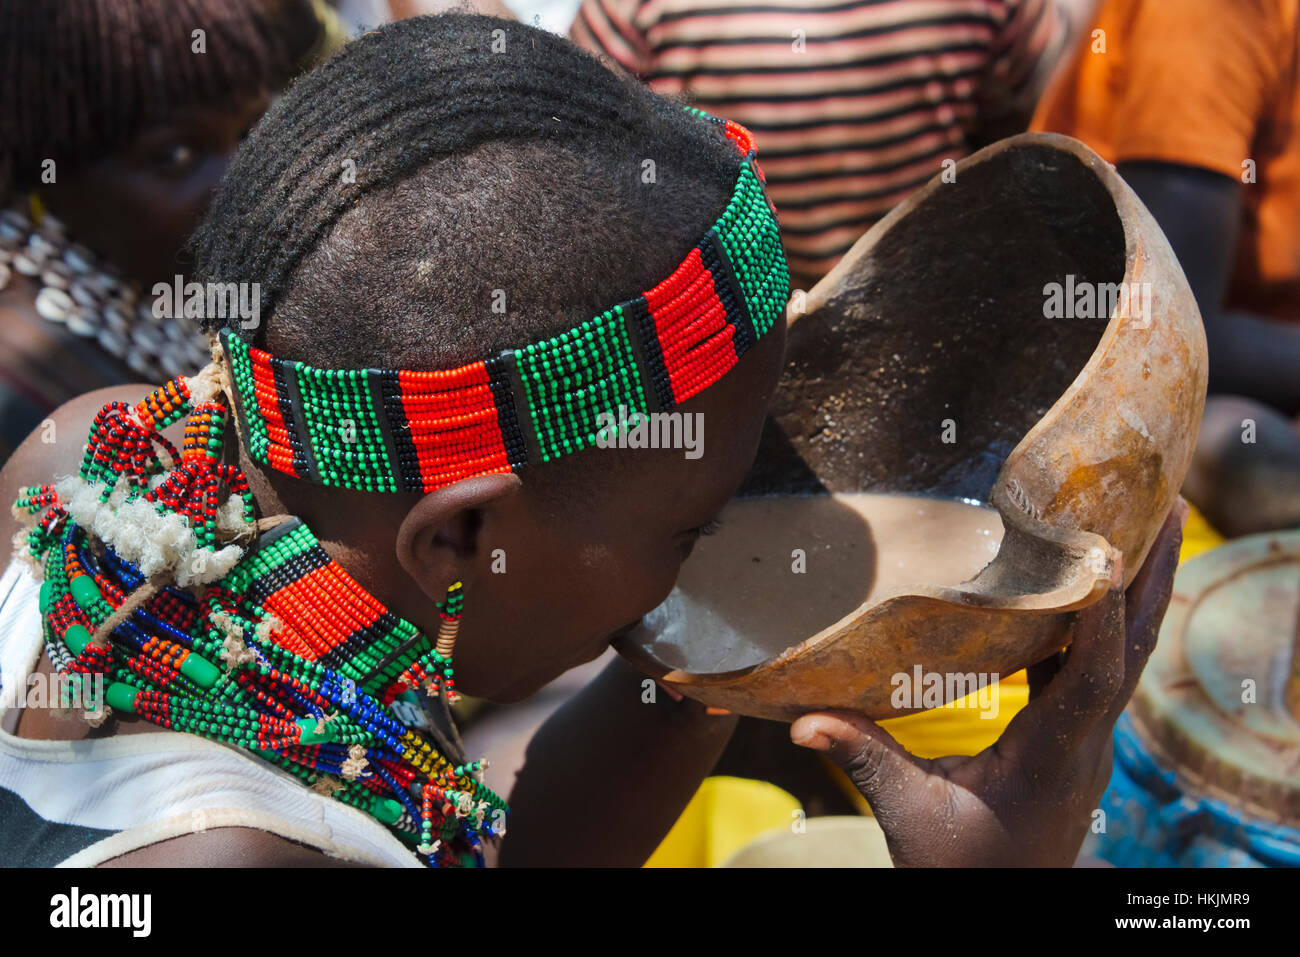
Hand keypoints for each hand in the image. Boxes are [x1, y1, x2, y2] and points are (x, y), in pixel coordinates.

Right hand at [789, 502, 1186, 866]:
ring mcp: (1085, 741)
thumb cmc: (961, 872)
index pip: (1091, 679)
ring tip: (1137, 523)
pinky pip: (1097, 667)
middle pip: (1132, 650)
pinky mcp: (1072, 740)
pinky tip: (1084, 585)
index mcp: (1052, 757)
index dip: (1102, 618)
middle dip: (1153, 577)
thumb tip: (801, 720)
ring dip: (1136, 592)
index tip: (1106, 554)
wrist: (1005, 914)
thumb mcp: (910, 817)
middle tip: (1163, 504)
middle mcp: (1084, 743)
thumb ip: (864, 760)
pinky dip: (1100, 620)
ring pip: (1123, 654)